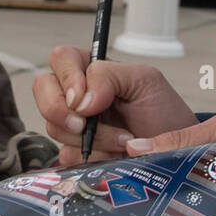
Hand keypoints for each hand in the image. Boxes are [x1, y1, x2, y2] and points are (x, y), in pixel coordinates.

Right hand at [33, 45, 197, 166]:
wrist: (173, 150)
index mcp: (90, 68)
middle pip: (43, 89)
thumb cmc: (162, 110)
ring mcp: (72, 123)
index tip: (85, 102)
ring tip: (121, 140)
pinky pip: (65, 155)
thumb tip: (79, 100)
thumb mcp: (144, 80)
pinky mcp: (75, 151)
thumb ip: (109, 76)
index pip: (60, 58)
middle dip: (62, 112)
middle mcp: (76, 93)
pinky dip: (91, 157)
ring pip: (53, 126)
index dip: (67, 78)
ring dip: (91, 139)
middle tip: (85, 126)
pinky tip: (113, 155)